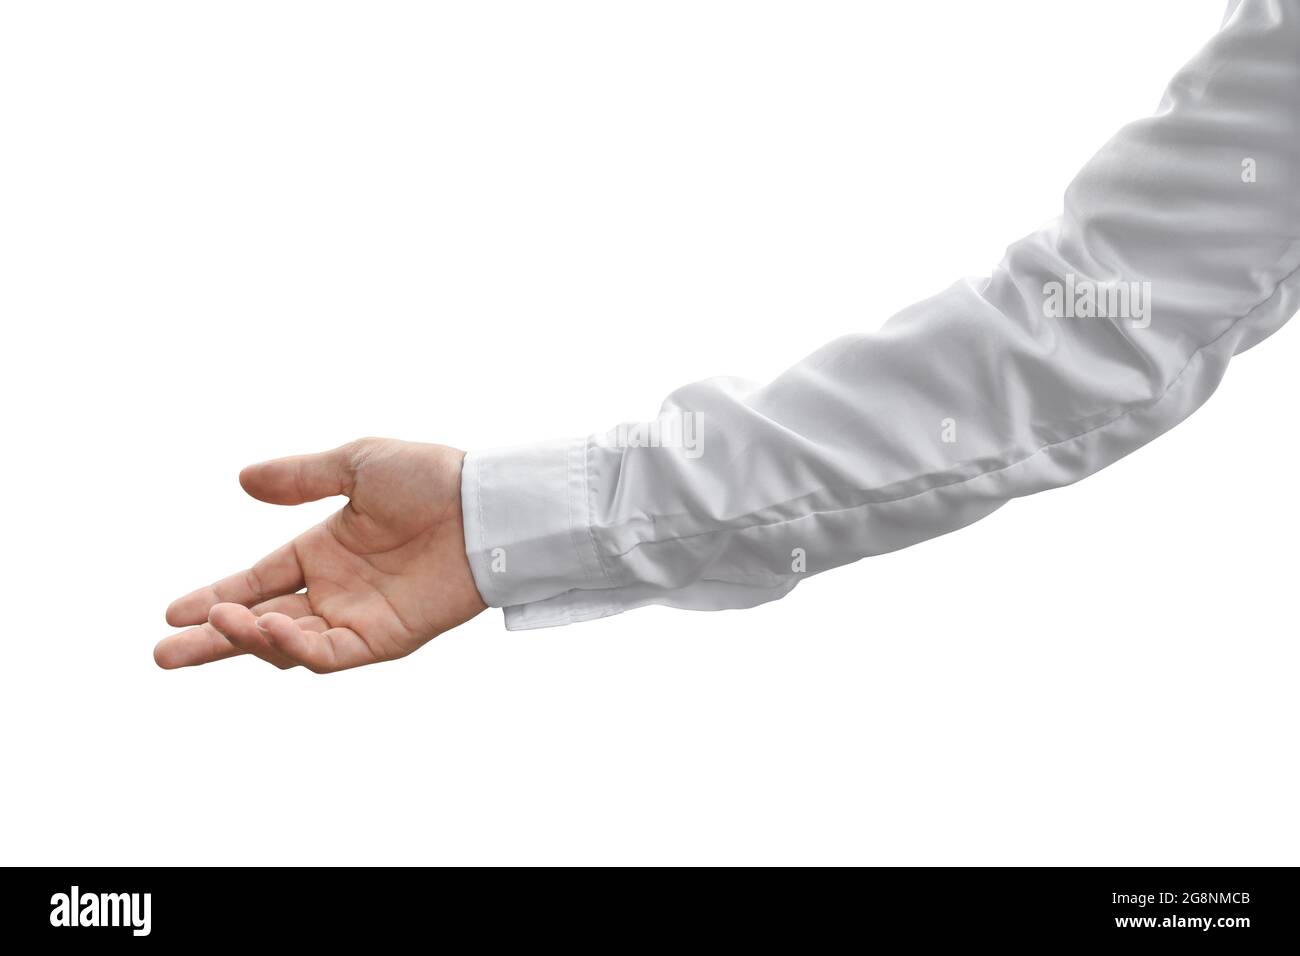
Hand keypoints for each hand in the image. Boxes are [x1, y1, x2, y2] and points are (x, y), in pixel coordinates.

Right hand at [155, 438, 486, 672]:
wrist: (485, 504)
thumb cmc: (431, 478)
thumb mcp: (356, 466)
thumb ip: (300, 478)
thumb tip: (242, 479)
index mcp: (323, 551)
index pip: (257, 582)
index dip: (215, 596)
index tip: (172, 611)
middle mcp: (335, 591)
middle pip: (260, 625)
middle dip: (211, 641)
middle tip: (162, 654)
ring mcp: (359, 618)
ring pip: (287, 646)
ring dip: (248, 638)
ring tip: (220, 622)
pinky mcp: (385, 639)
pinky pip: (329, 655)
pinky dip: (295, 648)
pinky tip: (270, 628)